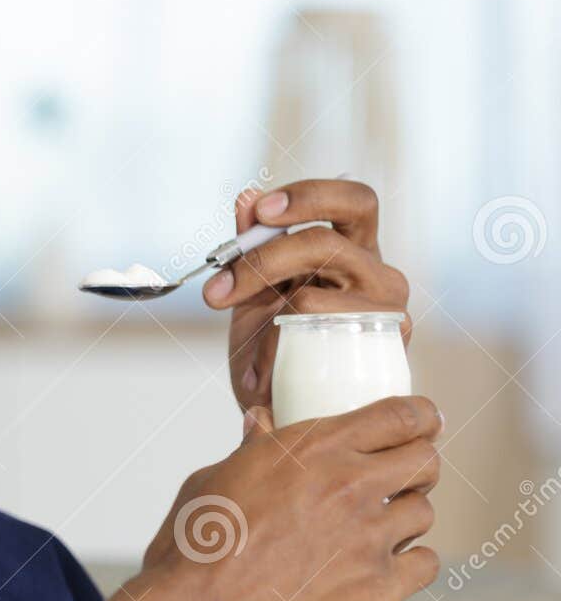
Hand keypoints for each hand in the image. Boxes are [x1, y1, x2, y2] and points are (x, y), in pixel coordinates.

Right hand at [133, 394, 441, 600]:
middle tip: (397, 485)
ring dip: (403, 522)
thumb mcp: (210, 483)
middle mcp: (348, 485)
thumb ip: (250, 452)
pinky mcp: (380, 588)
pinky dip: (407, 568)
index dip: (419, 419)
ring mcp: (369, 537)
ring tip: (370, 537)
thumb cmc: (192, 553)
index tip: (423, 425)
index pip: (399, 416)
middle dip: (415, 469)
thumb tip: (259, 427)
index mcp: (310, 448)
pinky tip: (377, 574)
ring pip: (423, 514)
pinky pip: (424, 565)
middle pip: (424, 460)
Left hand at [204, 179, 410, 411]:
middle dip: (262, 261)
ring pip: (309, 298)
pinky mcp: (378, 354)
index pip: (352, 199)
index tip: (260, 209)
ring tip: (241, 347)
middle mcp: (377, 274)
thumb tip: (246, 196)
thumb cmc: (274, 339)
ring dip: (259, 322)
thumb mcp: (254, 287)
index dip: (308, 196)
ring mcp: (383, 314)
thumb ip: (251, 242)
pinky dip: (273, 356)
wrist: (285, 404)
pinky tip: (258, 374)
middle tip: (218, 290)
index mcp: (352, 245)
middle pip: (325, 243)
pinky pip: (310, 347)